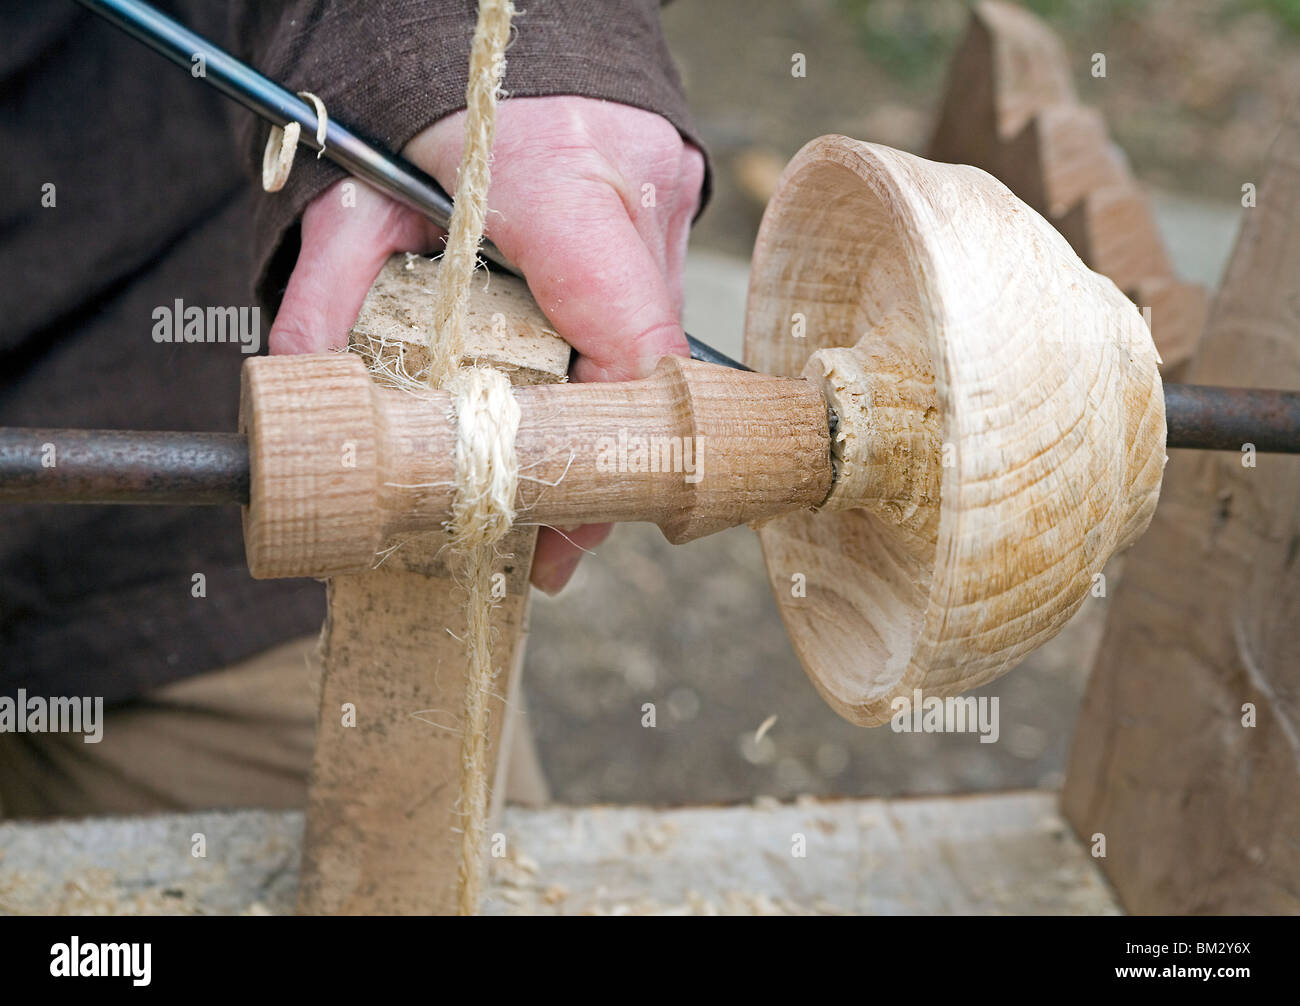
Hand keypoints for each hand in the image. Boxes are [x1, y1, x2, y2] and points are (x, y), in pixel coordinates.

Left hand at [268, 95, 704, 591]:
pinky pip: (656, 302)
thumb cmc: (423, 114)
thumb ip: (327, 287)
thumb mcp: (360, 202)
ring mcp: (666, 194)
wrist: (488, 43)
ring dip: (615, 412)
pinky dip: (620, 362)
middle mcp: (633, 187)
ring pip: (655, 335)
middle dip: (606, 455)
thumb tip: (298, 383)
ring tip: (567, 487)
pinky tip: (582, 405)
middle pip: (645, 359)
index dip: (611, 442)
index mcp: (558, 182)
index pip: (627, 336)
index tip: (576, 514)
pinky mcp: (672, 199)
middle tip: (562, 537)